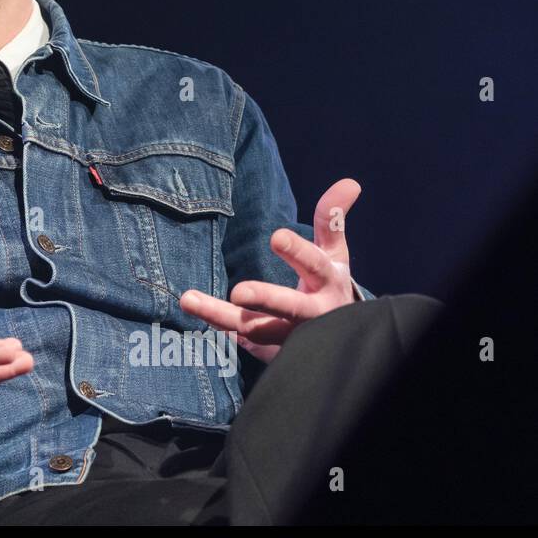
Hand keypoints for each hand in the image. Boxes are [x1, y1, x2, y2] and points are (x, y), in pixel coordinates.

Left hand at [179, 178, 361, 363]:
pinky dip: (226, 336)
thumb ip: (332, 220)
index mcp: (328, 283)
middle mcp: (313, 314)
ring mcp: (293, 338)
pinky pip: (246, 348)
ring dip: (222, 317)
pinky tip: (202, 321)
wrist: (343, 339)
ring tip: (188, 299)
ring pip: (256, 331)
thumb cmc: (328, 284)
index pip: (315, 265)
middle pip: (288, 307)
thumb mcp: (335, 253)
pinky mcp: (275, 356)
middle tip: (237, 291)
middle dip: (265, 299)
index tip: (276, 235)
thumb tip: (350, 182)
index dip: (298, 251)